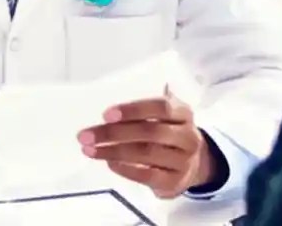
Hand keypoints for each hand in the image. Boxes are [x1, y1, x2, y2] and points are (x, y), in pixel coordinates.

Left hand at [77, 89, 215, 198]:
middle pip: (149, 132)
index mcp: (183, 112)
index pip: (160, 107)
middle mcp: (188, 136)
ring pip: (146, 153)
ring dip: (113, 151)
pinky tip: (109, 162)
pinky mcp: (175, 182)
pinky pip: (148, 176)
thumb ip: (143, 108)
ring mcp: (183, 161)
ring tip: (90, 149)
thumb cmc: (169, 132)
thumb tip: (106, 99)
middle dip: (113, 133)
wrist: (195, 165)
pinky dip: (126, 169)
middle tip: (86, 135)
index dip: (133, 110)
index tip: (106, 114)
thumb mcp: (164, 116)